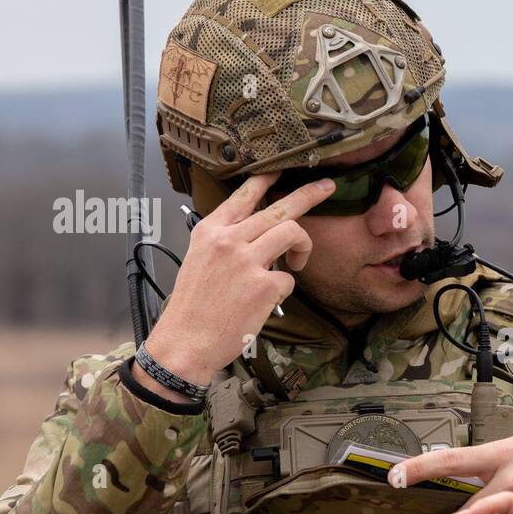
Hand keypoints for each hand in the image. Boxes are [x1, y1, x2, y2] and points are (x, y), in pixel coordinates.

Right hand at [133, 173, 331, 400]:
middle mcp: (228, 240)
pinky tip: (267, 300)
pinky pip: (289, 278)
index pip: (243, 195)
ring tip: (297, 261)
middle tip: (328, 186)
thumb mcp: (199, 261)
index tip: (284, 170)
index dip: (267, 180)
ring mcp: (247, 261)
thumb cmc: (193, 307)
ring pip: (292, 232)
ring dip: (302, 247)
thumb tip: (257, 234)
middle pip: (279, 207)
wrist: (185, 342)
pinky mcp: (263, 285)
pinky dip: (284, 290)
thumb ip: (226, 242)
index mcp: (210, 231)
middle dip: (309, 194)